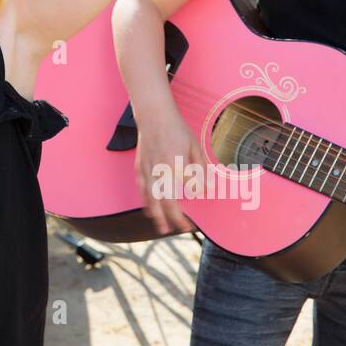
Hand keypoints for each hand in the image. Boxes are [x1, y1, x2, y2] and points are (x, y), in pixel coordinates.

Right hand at [133, 108, 204, 235]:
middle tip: (173, 231)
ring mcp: (146, 169)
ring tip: (160, 225)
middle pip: (162, 202)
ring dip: (154, 213)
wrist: (154, 115)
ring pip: (148, 197)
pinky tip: (148, 206)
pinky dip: (145, 199)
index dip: (183, 213)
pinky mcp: (139, 166)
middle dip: (167, 219)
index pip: (181, 196)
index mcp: (174, 167)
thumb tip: (205, 189)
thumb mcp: (194, 147)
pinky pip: (141, 188)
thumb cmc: (176, 129)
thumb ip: (200, 170)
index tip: (188, 224)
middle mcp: (158, 171)